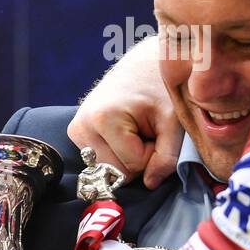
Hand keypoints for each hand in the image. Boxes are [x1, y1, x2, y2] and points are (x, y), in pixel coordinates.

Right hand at [69, 35, 181, 188]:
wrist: (143, 64)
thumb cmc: (161, 89)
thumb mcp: (173, 122)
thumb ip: (167, 157)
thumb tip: (150, 184)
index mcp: (104, 119)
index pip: (133, 166)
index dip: (152, 154)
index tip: (156, 129)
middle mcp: (82, 125)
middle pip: (116, 171)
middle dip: (138, 157)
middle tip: (147, 129)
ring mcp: (76, 129)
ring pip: (108, 168)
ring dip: (128, 155)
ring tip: (136, 127)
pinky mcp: (76, 131)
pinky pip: (101, 159)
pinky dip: (117, 151)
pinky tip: (124, 130)